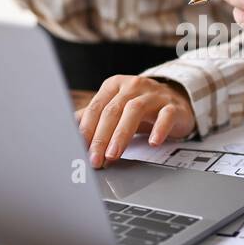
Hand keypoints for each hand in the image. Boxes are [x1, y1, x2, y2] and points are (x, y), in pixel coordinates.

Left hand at [76, 76, 195, 167]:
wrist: (176, 100)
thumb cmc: (141, 108)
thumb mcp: (115, 108)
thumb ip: (93, 118)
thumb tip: (66, 130)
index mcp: (114, 86)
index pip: (96, 107)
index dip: (86, 129)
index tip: (79, 149)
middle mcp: (133, 86)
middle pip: (112, 110)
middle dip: (101, 137)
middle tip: (95, 158)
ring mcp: (154, 94)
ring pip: (135, 111)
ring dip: (122, 134)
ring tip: (114, 154)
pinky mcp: (173, 106)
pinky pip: (166, 115)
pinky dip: (159, 128)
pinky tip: (152, 142)